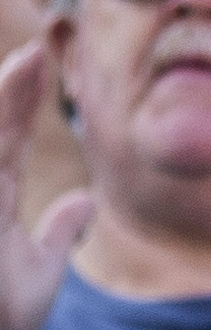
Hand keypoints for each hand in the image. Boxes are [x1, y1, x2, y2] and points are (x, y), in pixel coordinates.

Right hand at [0, 41, 86, 329]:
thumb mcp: (40, 274)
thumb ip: (59, 233)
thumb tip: (83, 201)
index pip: (5, 136)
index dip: (19, 95)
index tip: (39, 55)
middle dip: (6, 97)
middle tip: (32, 56)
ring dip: (0, 116)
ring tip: (21, 71)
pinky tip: (2, 128)